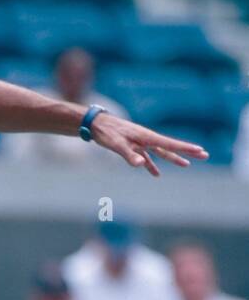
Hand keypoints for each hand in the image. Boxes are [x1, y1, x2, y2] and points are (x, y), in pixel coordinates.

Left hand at [89, 113, 208, 177]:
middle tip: (204, 155)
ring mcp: (140, 143)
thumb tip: (141, 165)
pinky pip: (146, 158)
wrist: (95, 124)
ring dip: (173, 159)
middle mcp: (146, 139)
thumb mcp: (116, 145)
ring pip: (161, 152)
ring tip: (187, 165)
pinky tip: (156, 174)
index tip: (199, 150)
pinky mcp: (133, 147)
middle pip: (170, 147)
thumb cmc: (106, 133)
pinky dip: (151, 165)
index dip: (185, 148)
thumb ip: (129, 155)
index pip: (169, 144)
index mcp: (146, 137)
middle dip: (186, 152)